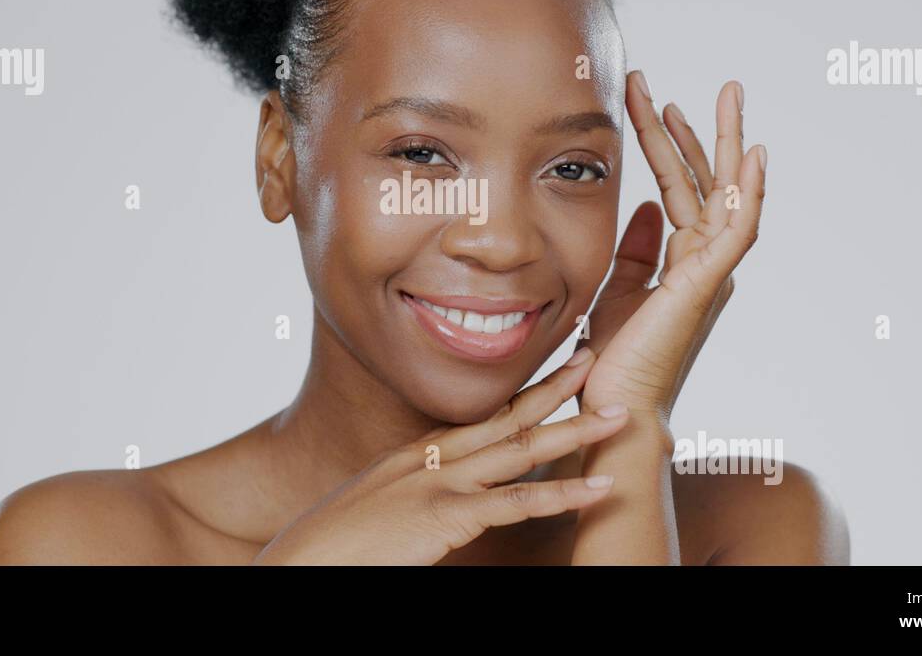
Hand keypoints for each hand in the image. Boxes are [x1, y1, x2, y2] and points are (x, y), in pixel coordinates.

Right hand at [252, 350, 628, 563]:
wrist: (299, 563)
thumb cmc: (332, 548)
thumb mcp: (378, 509)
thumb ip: (414, 499)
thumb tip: (441, 508)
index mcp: (416, 455)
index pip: (483, 416)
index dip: (525, 392)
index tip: (559, 369)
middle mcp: (432, 458)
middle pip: (508, 416)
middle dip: (558, 388)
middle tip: (598, 357)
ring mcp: (439, 484)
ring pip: (522, 450)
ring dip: (577, 431)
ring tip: (622, 415)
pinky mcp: (445, 517)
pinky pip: (516, 503)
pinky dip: (564, 495)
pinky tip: (599, 489)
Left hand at [578, 74, 765, 421]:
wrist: (613, 407)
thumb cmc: (613, 359)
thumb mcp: (617, 289)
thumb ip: (636, 249)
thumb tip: (647, 206)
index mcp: (681, 260)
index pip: (677, 186)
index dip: (665, 142)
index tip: (650, 100)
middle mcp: (703, 261)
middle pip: (704, 181)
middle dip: (696, 129)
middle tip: (697, 82)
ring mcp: (710, 272)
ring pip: (726, 194)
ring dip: (727, 143)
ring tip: (728, 93)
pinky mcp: (707, 285)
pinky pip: (737, 231)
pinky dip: (749, 193)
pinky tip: (754, 155)